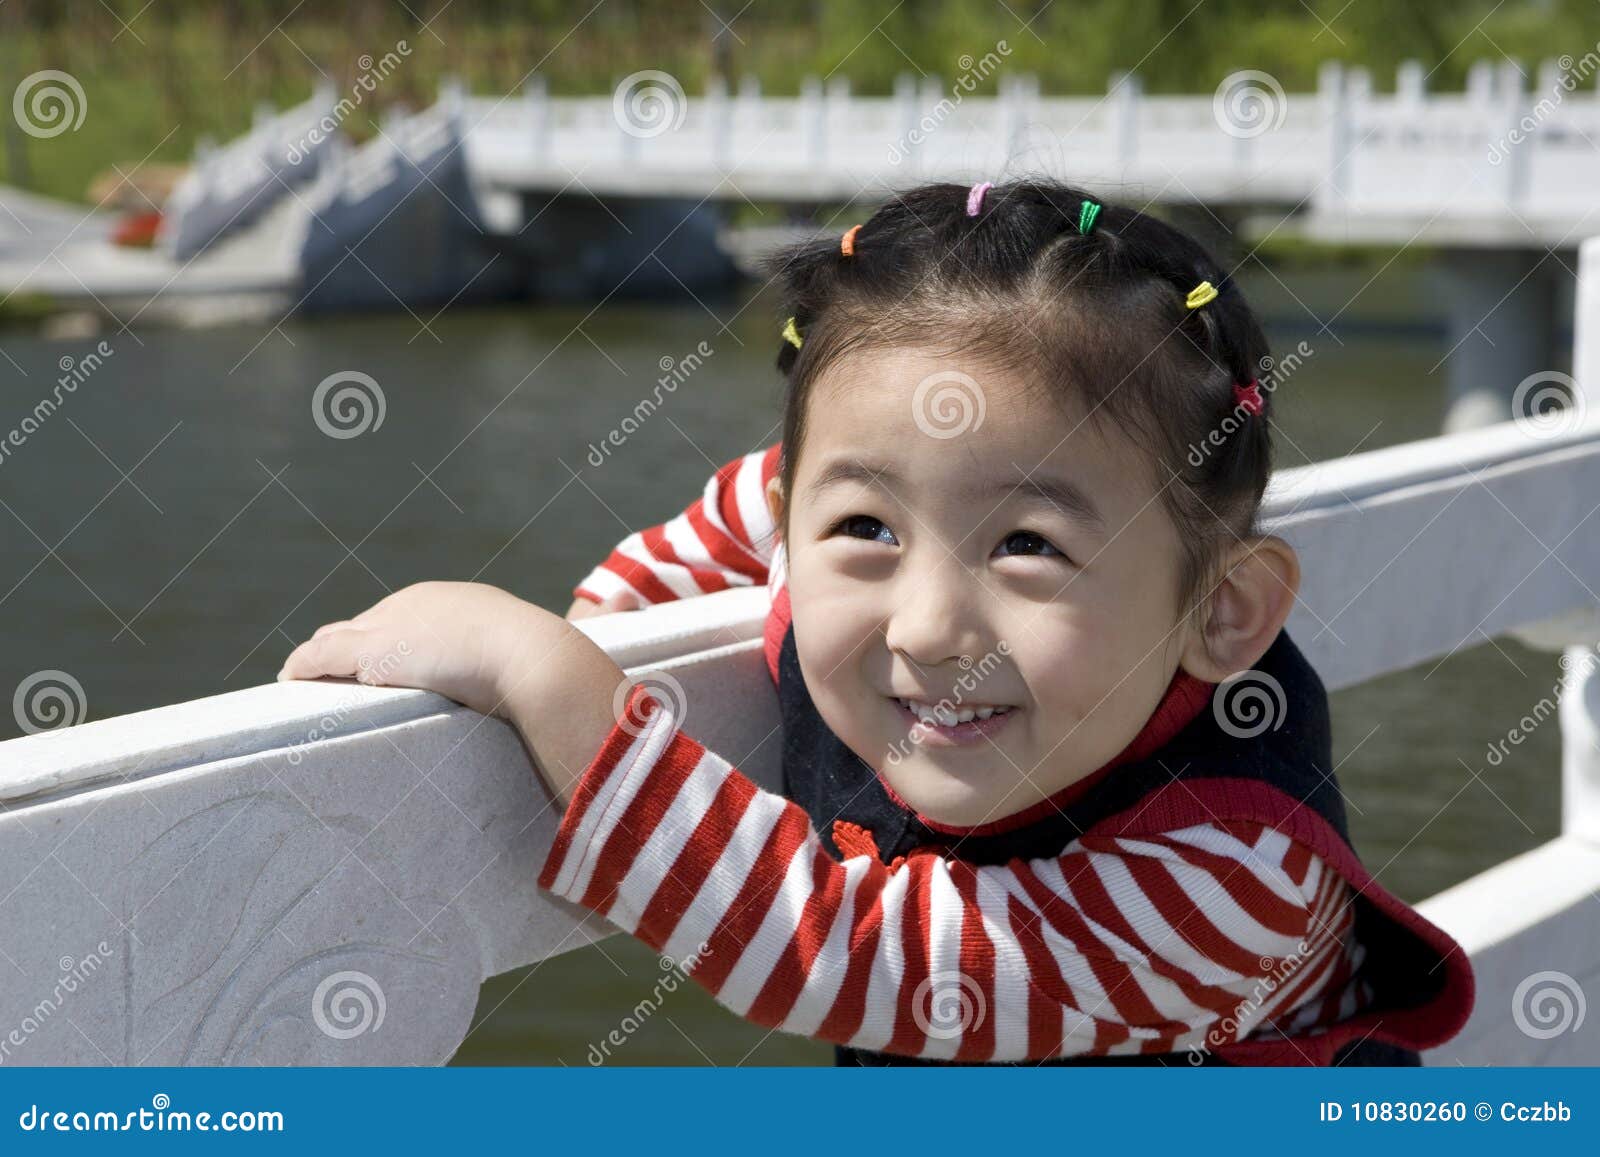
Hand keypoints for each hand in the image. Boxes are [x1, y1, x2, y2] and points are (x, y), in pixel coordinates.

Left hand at [278, 581, 629, 803]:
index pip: (410, 621)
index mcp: (460, 603)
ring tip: (308, 694)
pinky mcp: (370, 651)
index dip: (394, 648)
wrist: (538, 661)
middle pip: (369, 626)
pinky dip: (302, 671)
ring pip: (338, 641)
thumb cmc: (556, 667)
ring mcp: (393, 626)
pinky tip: (288, 687)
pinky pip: (320, 658)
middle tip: (339, 687)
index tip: (385, 675)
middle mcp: (420, 605)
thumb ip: (583, 631)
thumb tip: (628, 606)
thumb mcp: (557, 651)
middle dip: (352, 653)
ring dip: (322, 666)